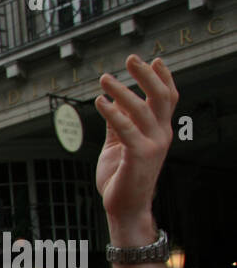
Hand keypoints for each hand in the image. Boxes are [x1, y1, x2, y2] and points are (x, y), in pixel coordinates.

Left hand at [94, 55, 177, 244]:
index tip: (154, 59)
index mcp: (159, 131)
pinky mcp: (138, 156)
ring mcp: (152, 145)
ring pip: (142, 109)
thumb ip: (117, 126)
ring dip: (122, 91)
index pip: (168, 99)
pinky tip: (99, 102)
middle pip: (161, 97)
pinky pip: (126, 129)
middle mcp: (161, 135)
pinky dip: (112, 113)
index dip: (163, 78)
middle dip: (147, 75)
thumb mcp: (119, 146)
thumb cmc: (121, 178)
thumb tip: (110, 102)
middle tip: (131, 58)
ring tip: (104, 78)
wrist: (125, 208)